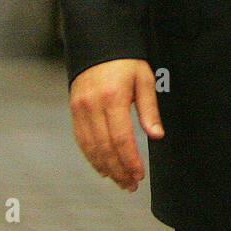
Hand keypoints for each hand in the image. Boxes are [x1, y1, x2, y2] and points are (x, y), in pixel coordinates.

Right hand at [69, 59, 164, 190]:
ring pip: (90, 148)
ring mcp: (80, 110)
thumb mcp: (145, 79)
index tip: (139, 175)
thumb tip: (157, 135)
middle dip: (119, 170)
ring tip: (120, 181)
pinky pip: (81, 140)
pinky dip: (92, 157)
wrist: (99, 44)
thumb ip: (149, 109)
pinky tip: (103, 167)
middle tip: (131, 185)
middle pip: (105, 147)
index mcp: (113, 98)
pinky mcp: (74, 111)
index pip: (121, 138)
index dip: (130, 160)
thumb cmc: (127, 61)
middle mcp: (93, 106)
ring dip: (105, 168)